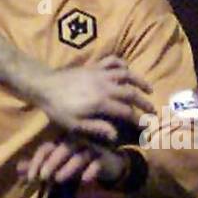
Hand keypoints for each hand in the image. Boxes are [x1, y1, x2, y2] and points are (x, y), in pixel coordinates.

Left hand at [19, 138, 127, 186]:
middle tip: (43, 177)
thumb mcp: (57, 166)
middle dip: (51, 163)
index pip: (46, 148)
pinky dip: (92, 171)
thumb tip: (18, 168)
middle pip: (63, 149)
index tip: (31, 178)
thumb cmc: (78, 163)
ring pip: (80, 155)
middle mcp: (77, 142)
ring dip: (69, 167)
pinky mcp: (105, 159)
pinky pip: (98, 163)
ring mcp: (92, 149)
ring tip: (58, 179)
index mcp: (62, 142)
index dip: (37, 161)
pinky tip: (85, 180)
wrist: (108, 165)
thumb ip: (39, 166)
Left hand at [29, 56, 153, 142]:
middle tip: (152, 112)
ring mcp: (100, 74)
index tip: (146, 127)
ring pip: (126, 75)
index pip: (126, 112)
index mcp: (100, 102)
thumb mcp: (74, 124)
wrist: (44, 86)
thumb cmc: (57, 109)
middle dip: (144, 103)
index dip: (138, 120)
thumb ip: (96, 128)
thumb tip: (115, 135)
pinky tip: (126, 71)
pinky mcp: (94, 66)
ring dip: (139, 81)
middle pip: (131, 93)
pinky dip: (122, 64)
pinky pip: (113, 61)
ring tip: (148, 90)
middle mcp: (105, 86)